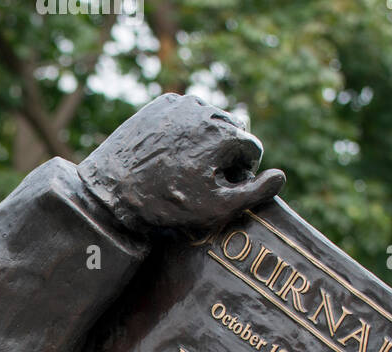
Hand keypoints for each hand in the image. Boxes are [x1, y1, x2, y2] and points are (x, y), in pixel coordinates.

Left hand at [79, 93, 285, 233]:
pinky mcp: (161, 104)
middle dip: (224, 154)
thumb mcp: (213, 208)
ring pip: (209, 120)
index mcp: (227, 133)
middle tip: (199, 179)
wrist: (111, 189)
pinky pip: (184, 114)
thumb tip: (280, 176)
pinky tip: (168, 152)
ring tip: (183, 166)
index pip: (251, 150)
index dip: (240, 174)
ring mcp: (183, 104)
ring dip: (205, 139)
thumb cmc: (164, 203)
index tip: (220, 189)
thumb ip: (253, 194)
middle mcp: (209, 110)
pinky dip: (183, 130)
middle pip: (232, 132)